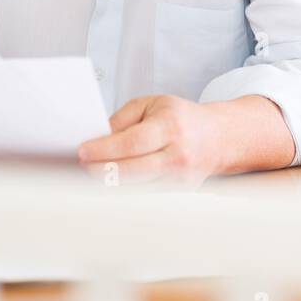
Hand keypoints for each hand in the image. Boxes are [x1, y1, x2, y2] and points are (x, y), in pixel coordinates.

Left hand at [78, 94, 220, 187]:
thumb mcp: (152, 105)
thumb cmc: (183, 118)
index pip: (133, 143)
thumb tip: (96, 139)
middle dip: (100, 170)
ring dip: (110, 183)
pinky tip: (114, 181)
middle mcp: (178, 154)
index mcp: (171, 127)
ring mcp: (180, 178)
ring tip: (95, 172)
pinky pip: (144, 195)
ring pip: (135, 188)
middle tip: (83, 165)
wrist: (218, 138)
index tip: (82, 151)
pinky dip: (125, 190)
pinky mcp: (179, 193)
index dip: (104, 149)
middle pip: (132, 171)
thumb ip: (122, 120)